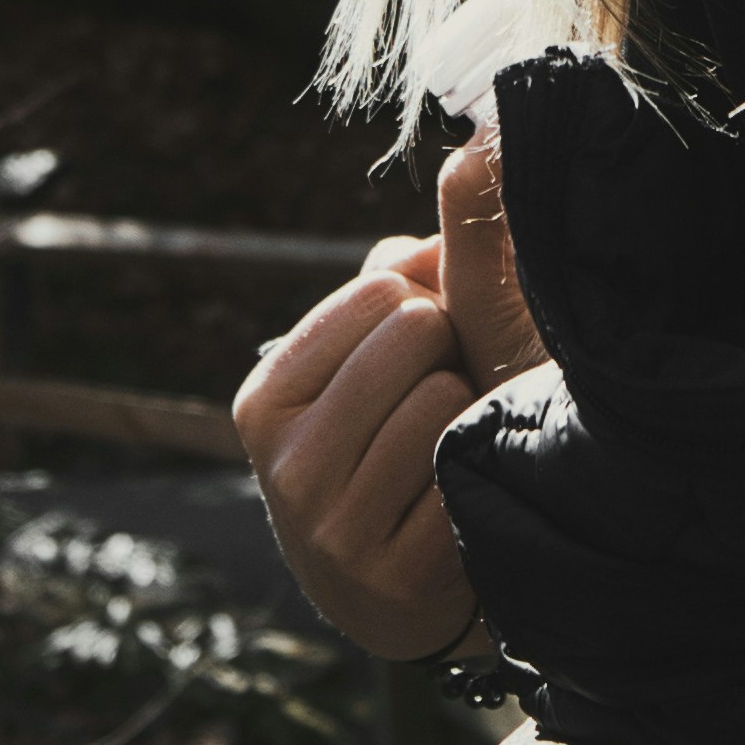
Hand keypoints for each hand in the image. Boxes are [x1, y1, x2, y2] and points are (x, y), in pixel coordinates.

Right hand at [231, 131, 539, 659]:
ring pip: (442, 404)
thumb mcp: (387, 357)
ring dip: (469, 420)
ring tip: (454, 456)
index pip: (377, 292)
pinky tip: (464, 507)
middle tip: (444, 405)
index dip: (423, 309)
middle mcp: (281, 466)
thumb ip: (413, 268)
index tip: (418, 358)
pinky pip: (465, 478)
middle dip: (448, 359)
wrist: (419, 592)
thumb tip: (477, 152)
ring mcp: (329, 531)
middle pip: (411, 335)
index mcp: (263, 400)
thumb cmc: (409, 442)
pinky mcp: (388, 580)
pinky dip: (480, 481)